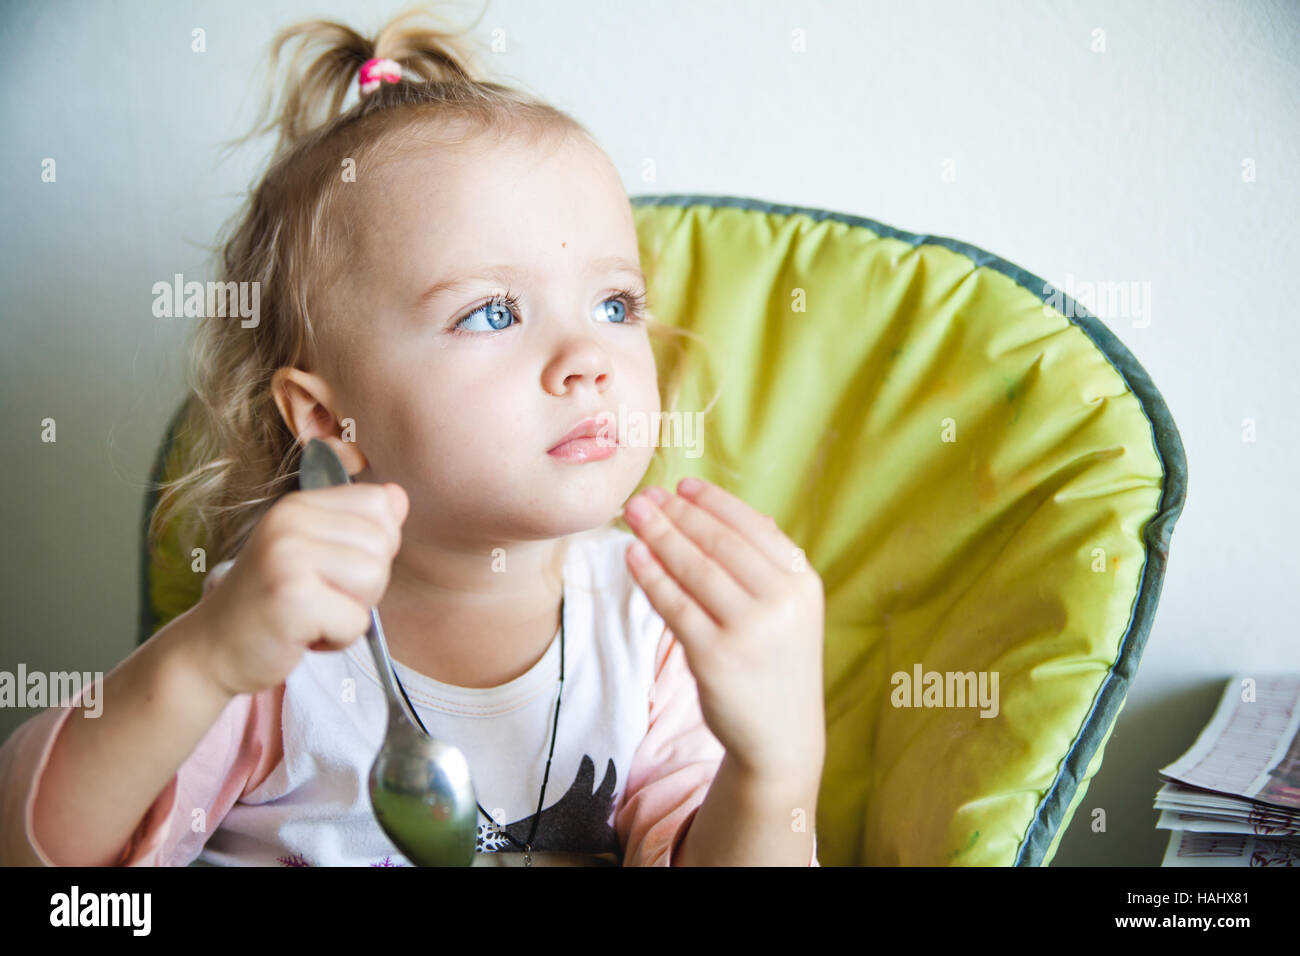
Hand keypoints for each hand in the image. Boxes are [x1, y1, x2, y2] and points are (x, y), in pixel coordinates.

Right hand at [190, 482, 408, 697]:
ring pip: (374, 579)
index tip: (336, 568)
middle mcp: (290, 522)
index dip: (375, 544)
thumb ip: (357, 523)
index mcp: (298, 505)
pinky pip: (357, 621)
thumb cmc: (271, 601)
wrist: (213, 649)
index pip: (379, 504)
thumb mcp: (312, 551)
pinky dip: (339, 639)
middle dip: (365, 585)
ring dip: (353, 611)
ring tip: (314, 615)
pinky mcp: (291, 599)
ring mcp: (287, 557)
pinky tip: (303, 635)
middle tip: (320, 598)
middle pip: (382, 545)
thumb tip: (399, 496)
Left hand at [622, 478, 824, 782]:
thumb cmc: (777, 660)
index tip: (682, 486)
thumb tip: (725, 508)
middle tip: (645, 496)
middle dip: (677, 515)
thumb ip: (765, 560)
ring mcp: (748, 631)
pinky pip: (674, 606)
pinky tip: (633, 556)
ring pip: (693, 570)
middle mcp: (780, 603)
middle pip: (718, 544)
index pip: (752, 527)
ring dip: (658, 536)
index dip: (713, 503)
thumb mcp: (791, 607)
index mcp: (802, 582)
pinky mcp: (713, 657)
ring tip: (633, 515)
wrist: (781, 735)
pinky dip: (651, 576)